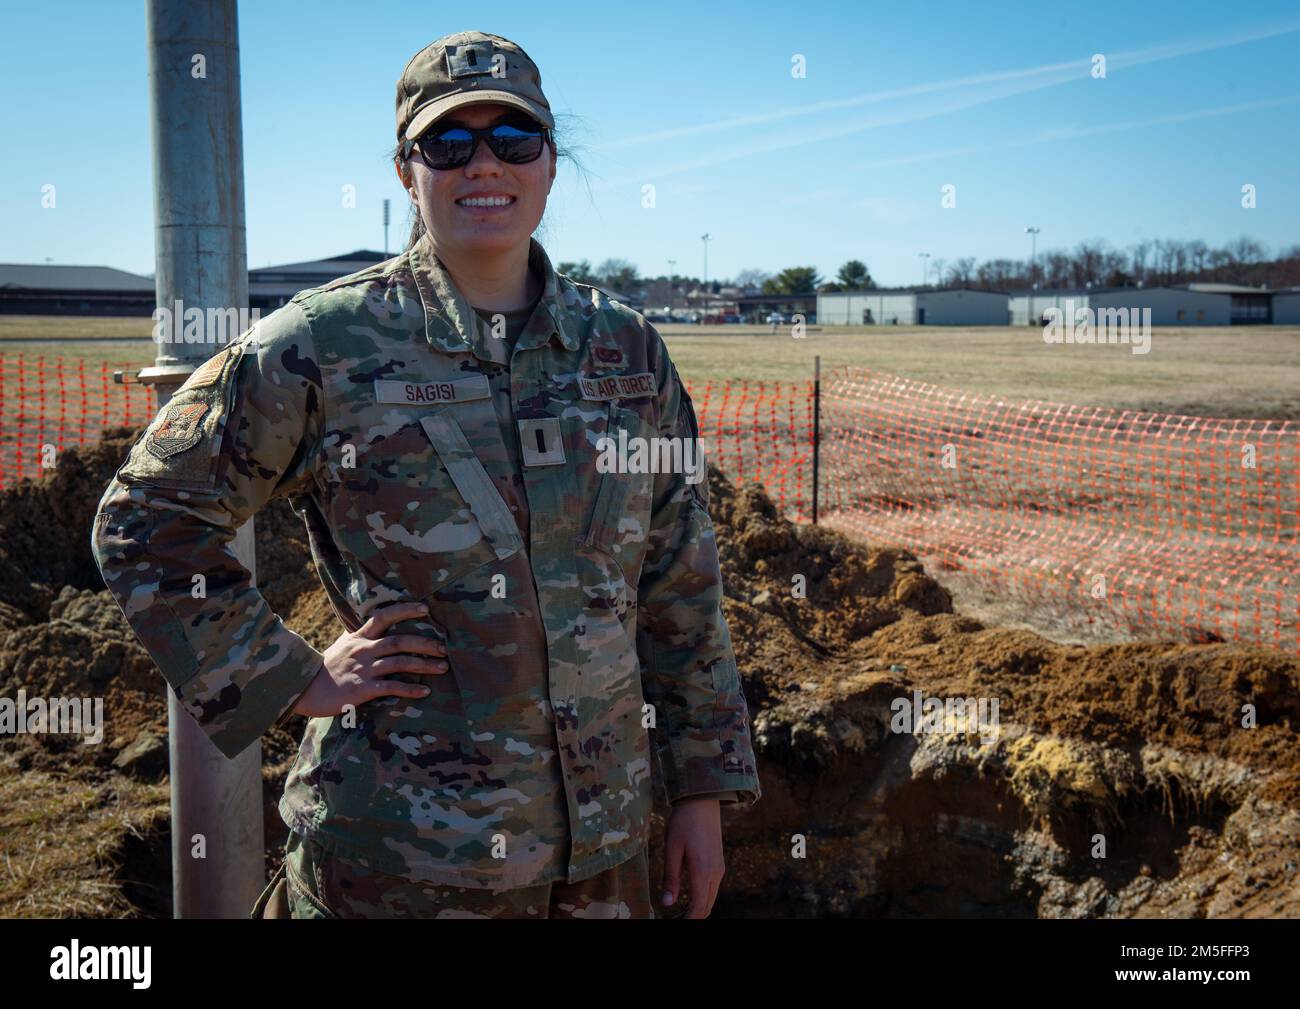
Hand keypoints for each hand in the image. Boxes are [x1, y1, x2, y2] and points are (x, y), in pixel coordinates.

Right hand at [292, 601, 448, 716]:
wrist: (304, 689)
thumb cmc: (326, 668)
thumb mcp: (341, 645)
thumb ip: (358, 634)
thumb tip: (370, 620)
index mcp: (359, 637)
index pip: (383, 616)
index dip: (405, 610)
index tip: (425, 608)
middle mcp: (363, 650)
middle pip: (399, 641)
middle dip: (424, 643)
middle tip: (443, 648)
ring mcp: (363, 669)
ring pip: (399, 663)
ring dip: (424, 665)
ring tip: (443, 667)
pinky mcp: (362, 689)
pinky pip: (390, 687)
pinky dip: (409, 689)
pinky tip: (425, 691)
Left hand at [661, 797, 724, 917]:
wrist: (702, 801)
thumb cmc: (683, 823)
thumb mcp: (672, 850)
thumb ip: (670, 878)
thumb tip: (667, 904)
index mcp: (703, 872)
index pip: (698, 908)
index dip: (687, 919)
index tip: (674, 922)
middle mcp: (715, 873)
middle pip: (707, 906)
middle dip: (692, 916)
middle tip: (675, 918)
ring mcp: (719, 868)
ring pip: (711, 898)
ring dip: (697, 908)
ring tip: (678, 911)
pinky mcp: (719, 862)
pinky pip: (712, 887)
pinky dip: (702, 897)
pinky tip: (688, 896)